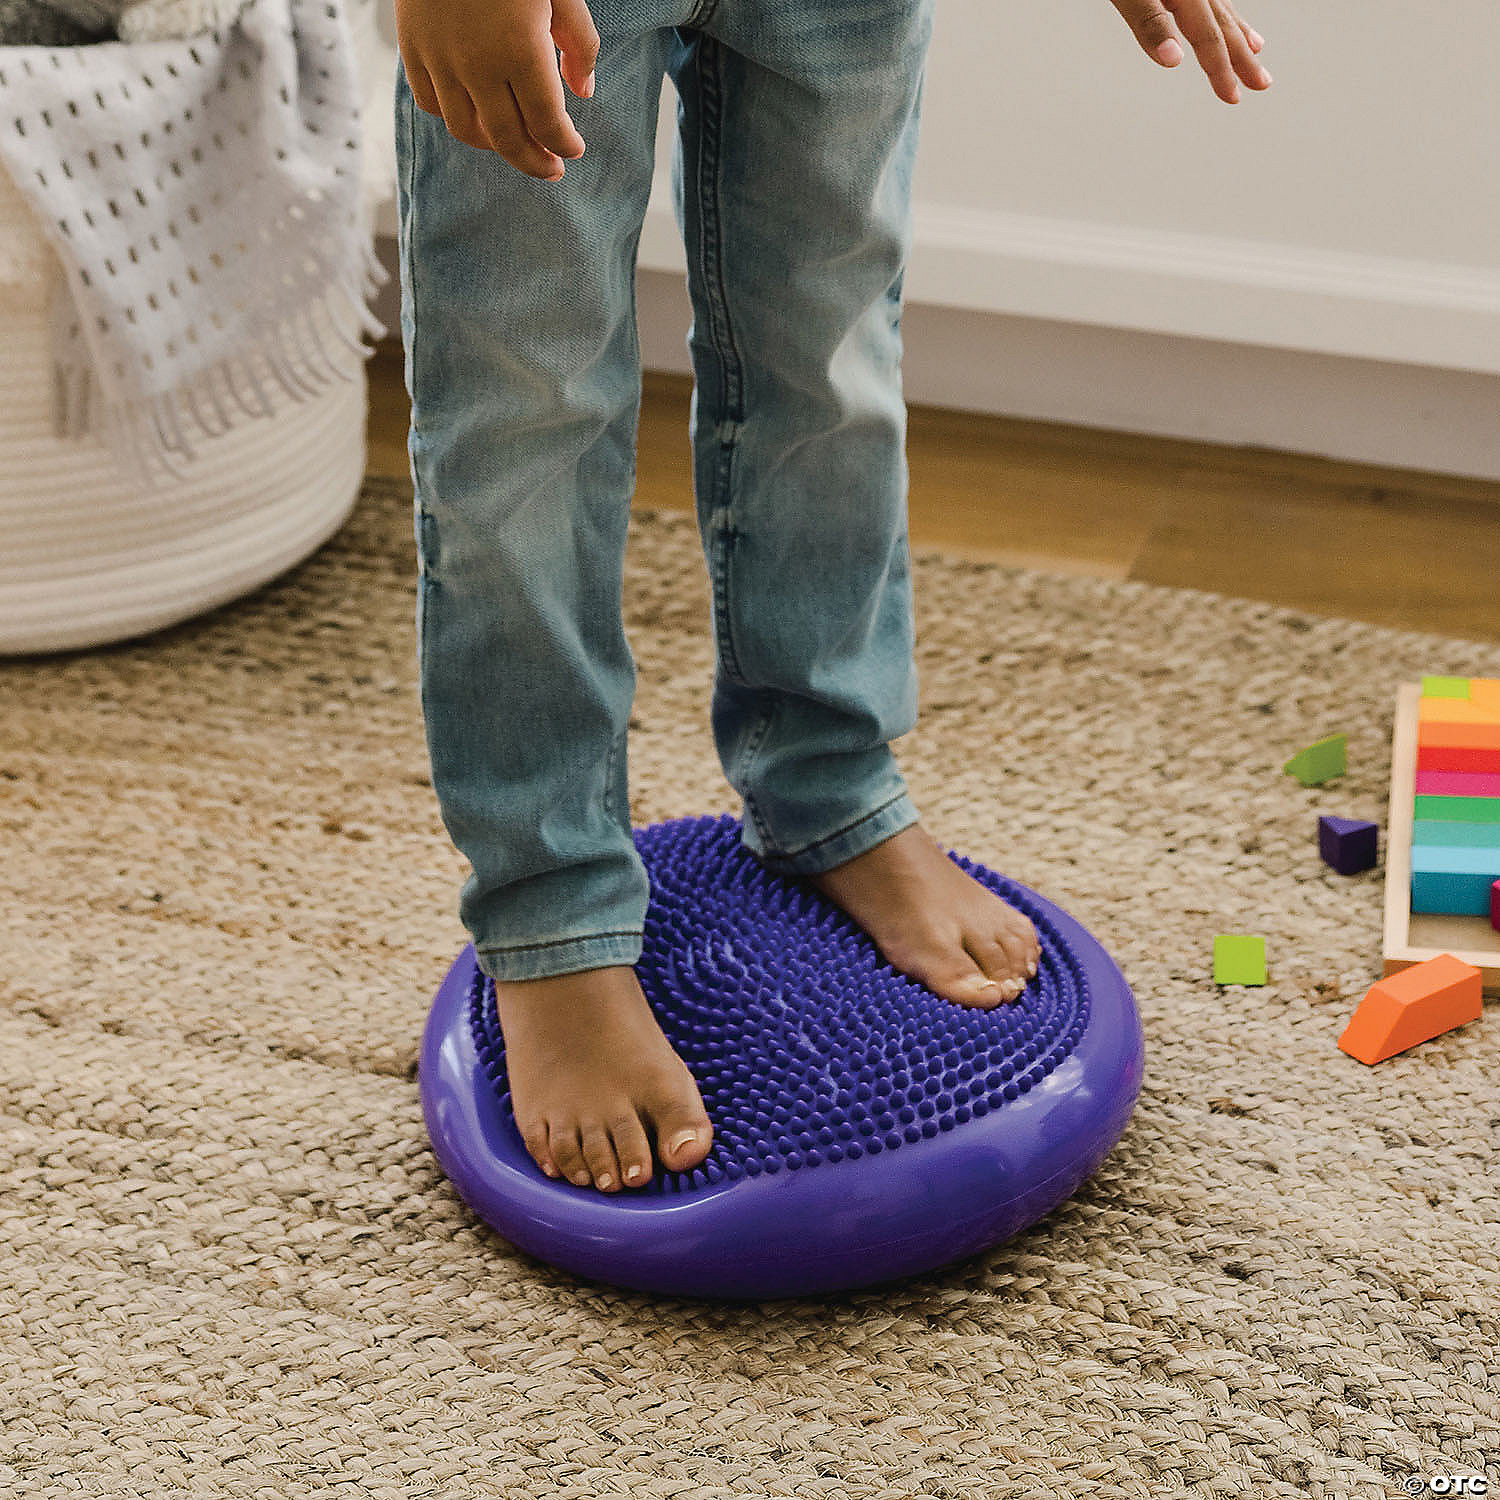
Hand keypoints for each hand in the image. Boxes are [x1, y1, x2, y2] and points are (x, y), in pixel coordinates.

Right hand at [396, 0, 598, 179]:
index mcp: (520, 50)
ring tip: (514, 142)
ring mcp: (440, 59)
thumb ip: (580, 44)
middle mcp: (477, 64)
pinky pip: (431, 104)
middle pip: (508, 139)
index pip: (547, 122)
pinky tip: (475, 113)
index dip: (564, 144)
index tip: (574, 149)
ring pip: (467, 130)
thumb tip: (583, 93)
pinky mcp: (413, 48)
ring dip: (495, 145)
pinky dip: (455, 117)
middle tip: (551, 168)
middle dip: (535, 161)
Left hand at [1108, 0, 1271, 102]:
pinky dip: (1222, 10)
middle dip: (1241, 58)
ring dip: (1238, 32)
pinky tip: (1225, 15)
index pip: (1208, 38)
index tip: (1232, 98)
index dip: (1221, 70)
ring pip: (1221, 8)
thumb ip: (1150, 21)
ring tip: (1255, 51)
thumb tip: (1173, 60)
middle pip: (1223, 24)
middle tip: (1262, 85)